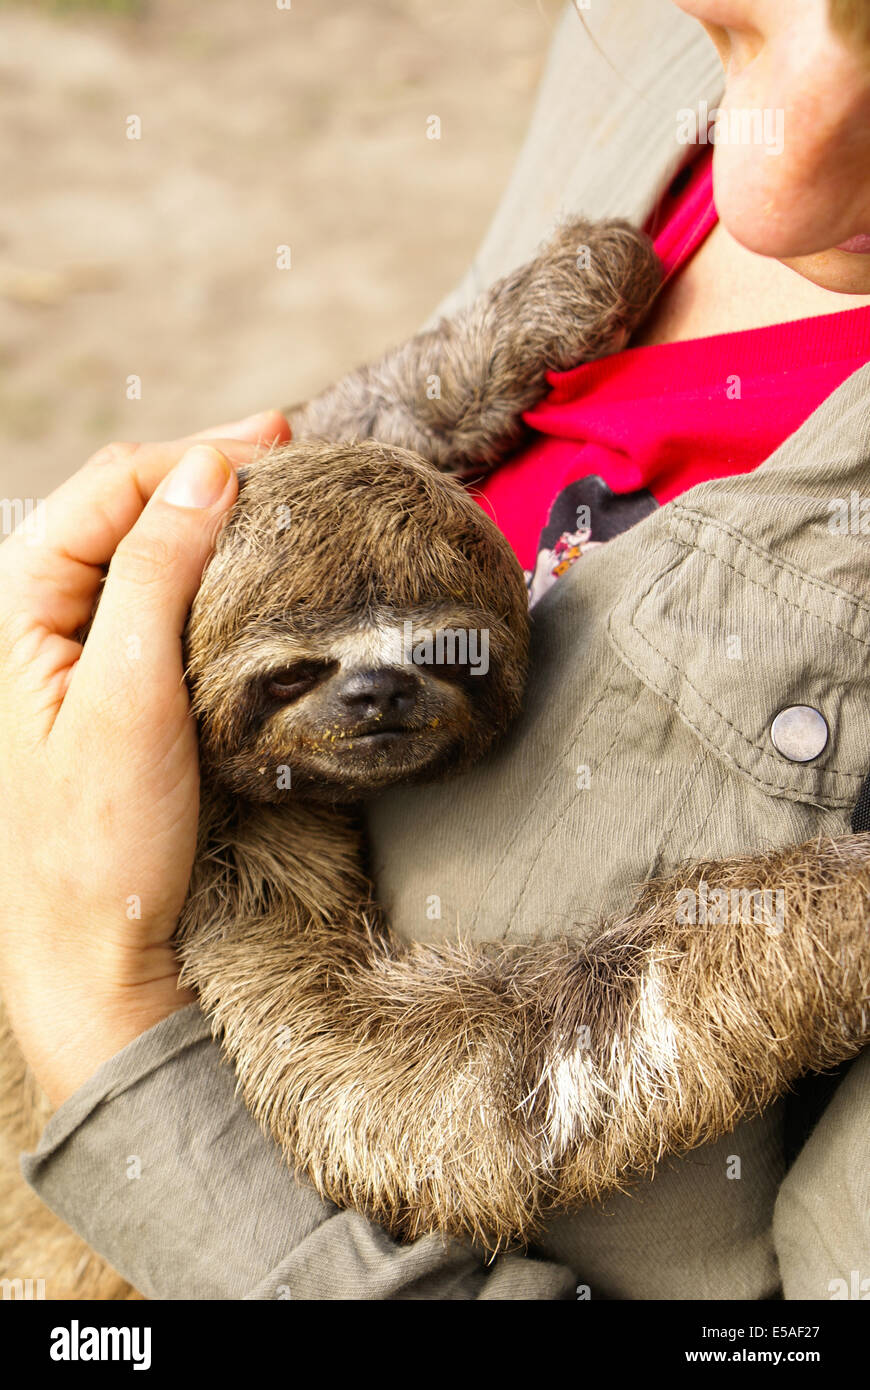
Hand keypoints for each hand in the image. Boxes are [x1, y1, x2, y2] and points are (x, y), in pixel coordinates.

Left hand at [0, 410, 290, 1106]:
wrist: (94, 951)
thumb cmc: (99, 837)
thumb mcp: (129, 695)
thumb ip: (155, 573)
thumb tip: (208, 470)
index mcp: (19, 605)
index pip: (109, 486)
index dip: (192, 452)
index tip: (280, 443)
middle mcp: (41, 616)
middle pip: (126, 506)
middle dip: (206, 473)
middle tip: (294, 460)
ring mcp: (80, 651)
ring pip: (147, 550)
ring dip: (213, 519)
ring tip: (283, 501)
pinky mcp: (118, 687)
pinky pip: (163, 601)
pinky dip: (214, 573)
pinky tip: (255, 571)